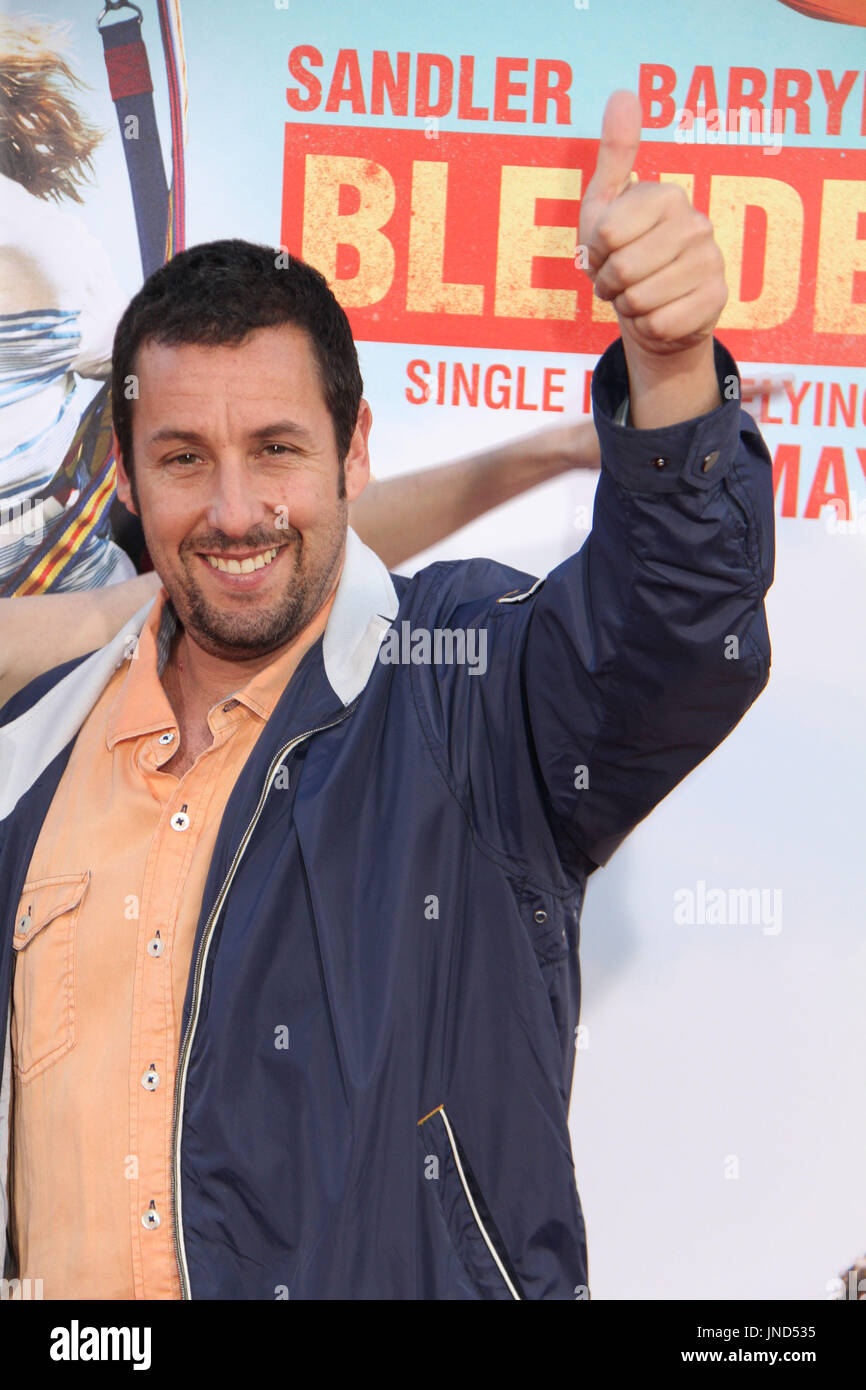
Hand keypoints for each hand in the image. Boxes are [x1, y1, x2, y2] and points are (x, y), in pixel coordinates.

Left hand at [579, 90, 727, 361]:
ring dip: (628, 307)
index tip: (605, 250)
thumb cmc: (624, 253)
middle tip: (620, 279)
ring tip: (638, 294)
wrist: (652, 309)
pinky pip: (661, 325)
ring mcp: (712, 261)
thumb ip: (615, 152)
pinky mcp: (717, 300)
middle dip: (610, 283)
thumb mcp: (607, 204)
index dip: (595, 252)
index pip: (606, 234)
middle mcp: (696, 223)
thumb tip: (623, 93)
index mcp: (667, 196)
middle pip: (623, 268)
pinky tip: (658, 315)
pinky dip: (648, 328)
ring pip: (641, 300)